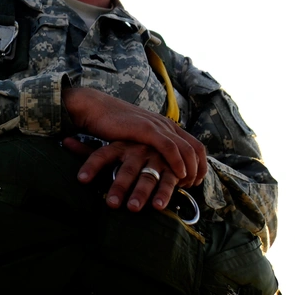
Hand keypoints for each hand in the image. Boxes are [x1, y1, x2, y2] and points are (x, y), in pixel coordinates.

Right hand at [63, 87, 205, 185]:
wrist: (94, 108)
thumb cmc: (110, 124)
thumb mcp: (136, 136)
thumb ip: (147, 145)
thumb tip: (153, 162)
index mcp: (165, 125)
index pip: (194, 145)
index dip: (200, 164)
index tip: (195, 180)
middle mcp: (166, 124)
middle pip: (196, 148)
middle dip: (199, 169)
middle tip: (193, 185)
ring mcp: (158, 126)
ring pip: (186, 149)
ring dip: (191, 169)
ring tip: (187, 184)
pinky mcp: (147, 129)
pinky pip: (170, 148)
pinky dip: (178, 162)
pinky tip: (178, 176)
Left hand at [64, 138, 180, 211]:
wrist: (165, 145)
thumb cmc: (130, 152)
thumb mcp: (111, 149)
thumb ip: (88, 150)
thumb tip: (64, 141)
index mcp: (120, 145)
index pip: (102, 154)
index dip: (91, 166)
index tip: (81, 180)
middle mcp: (137, 150)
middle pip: (126, 169)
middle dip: (119, 186)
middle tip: (111, 204)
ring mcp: (156, 158)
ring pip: (147, 177)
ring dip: (140, 193)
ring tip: (132, 208)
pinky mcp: (172, 168)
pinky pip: (167, 182)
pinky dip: (164, 194)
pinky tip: (158, 206)